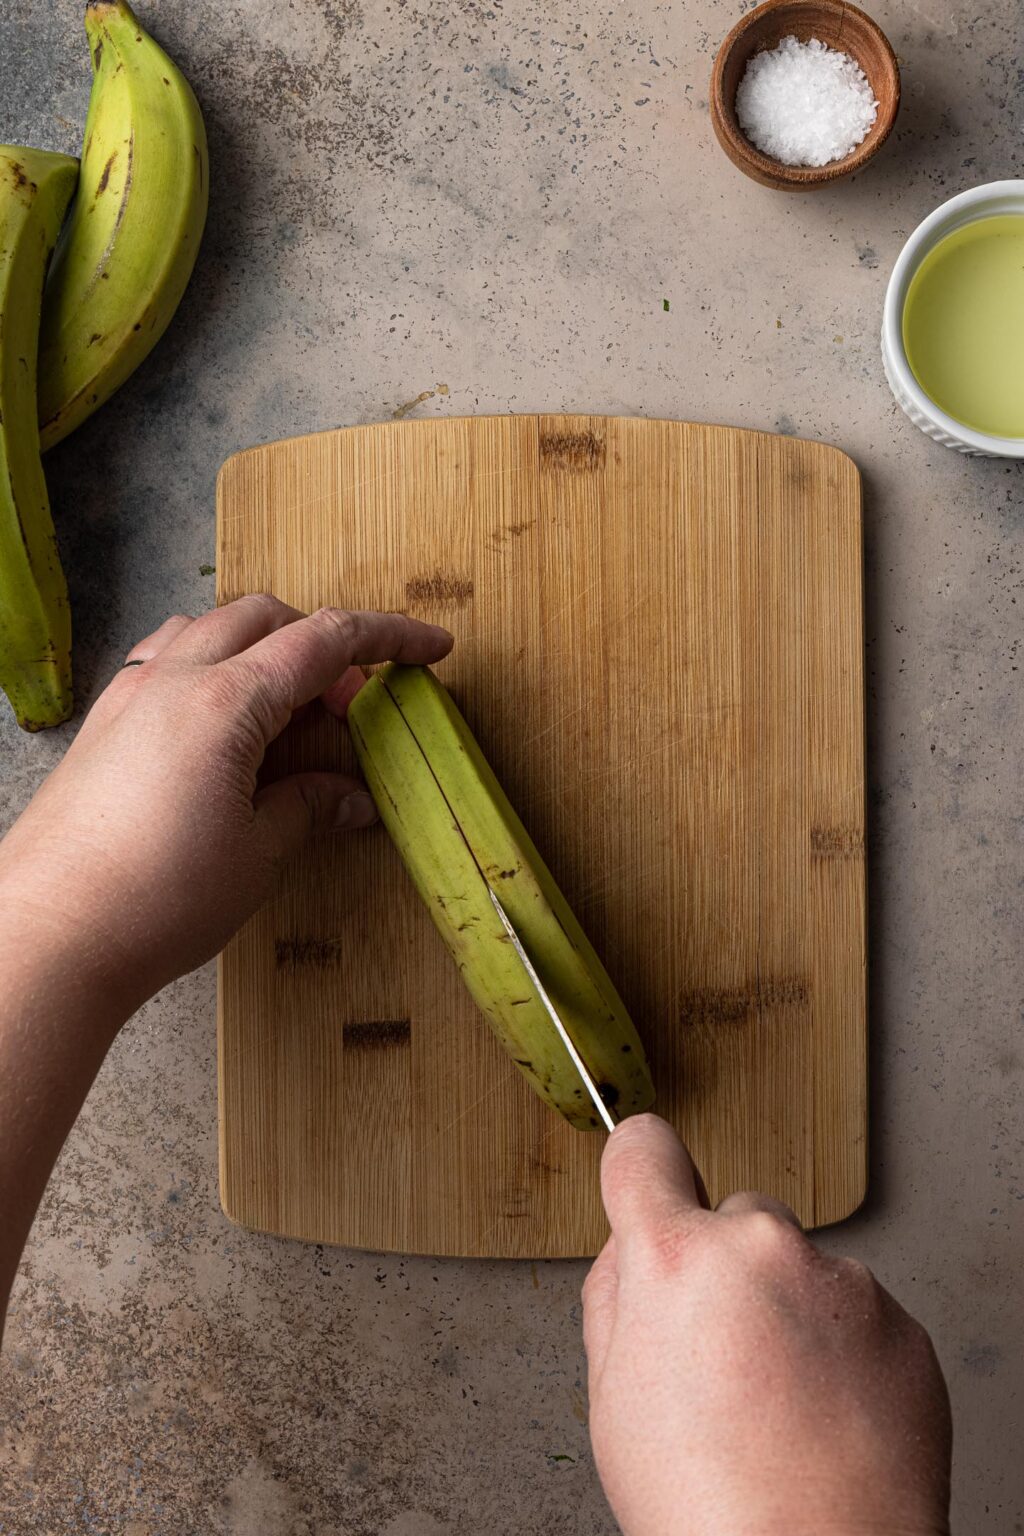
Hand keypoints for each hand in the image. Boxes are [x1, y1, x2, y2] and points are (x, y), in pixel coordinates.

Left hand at [0, 596, 452, 1010]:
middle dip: (322, 644)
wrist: (50, 935)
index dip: (389, 639)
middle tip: (352, 707)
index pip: (325, 641)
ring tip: (286, 710)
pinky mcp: (102, 726)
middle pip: (266, 618)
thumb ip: (308, 808)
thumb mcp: (257, 855)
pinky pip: (164, 660)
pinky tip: (221, 725)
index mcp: (225, 701)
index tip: (432, 648)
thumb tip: (350, 799)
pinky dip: (210, 668)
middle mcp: (173, 679)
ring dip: (261, 648)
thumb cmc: (154, 899)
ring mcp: (129, 696)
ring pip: (209, 628)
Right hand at [583, 1116, 951, 1535]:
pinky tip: (826, 1420)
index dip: (639, 1170)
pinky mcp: (901, 1323)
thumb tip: (631, 1255)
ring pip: (802, 1268)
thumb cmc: (709, 1508)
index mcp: (675, 1257)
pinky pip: (858, 1313)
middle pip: (735, 1217)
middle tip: (722, 1358)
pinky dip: (843, 1351)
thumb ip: (615, 1298)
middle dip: (725, 1266)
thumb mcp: (611, 1399)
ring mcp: (841, 1282)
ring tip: (781, 1408)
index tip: (647, 1174)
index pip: (643, 1151)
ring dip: (790, 1310)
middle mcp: (762, 1247)